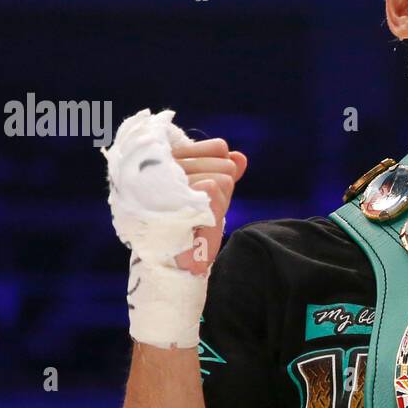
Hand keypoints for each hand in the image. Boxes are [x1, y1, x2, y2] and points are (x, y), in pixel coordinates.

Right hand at [171, 138, 247, 274]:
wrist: (177, 261)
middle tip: (201, 208)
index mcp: (174, 160)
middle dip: (222, 191)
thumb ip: (225, 173)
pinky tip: (198, 219)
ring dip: (218, 202)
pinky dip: (214, 206)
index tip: (207, 191)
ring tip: (197, 215)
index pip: (219, 147)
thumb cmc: (191, 226)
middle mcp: (167, 164)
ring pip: (222, 177)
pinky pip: (213, 185)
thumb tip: (240, 157)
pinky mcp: (173, 191)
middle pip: (225, 164)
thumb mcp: (211, 196)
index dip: (224, 170)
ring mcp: (169, 178)